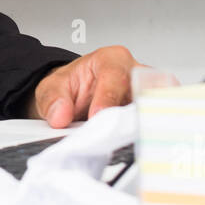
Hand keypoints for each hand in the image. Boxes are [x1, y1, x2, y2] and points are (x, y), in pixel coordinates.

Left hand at [27, 45, 177, 128]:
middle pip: (141, 91)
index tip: (97, 116)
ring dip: (140, 126)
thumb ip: (53, 100)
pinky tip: (137, 144)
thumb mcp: (51, 88)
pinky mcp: (148, 112)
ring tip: (128, 141)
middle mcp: (134, 73)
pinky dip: (146, 134)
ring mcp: (145, 94)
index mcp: (112, 60)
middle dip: (131, 113)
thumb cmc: (71, 87)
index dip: (107, 97)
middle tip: (119, 132)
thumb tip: (60, 115)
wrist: (76, 97)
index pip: (115, 77)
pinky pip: (153, 123)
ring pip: (152, 108)